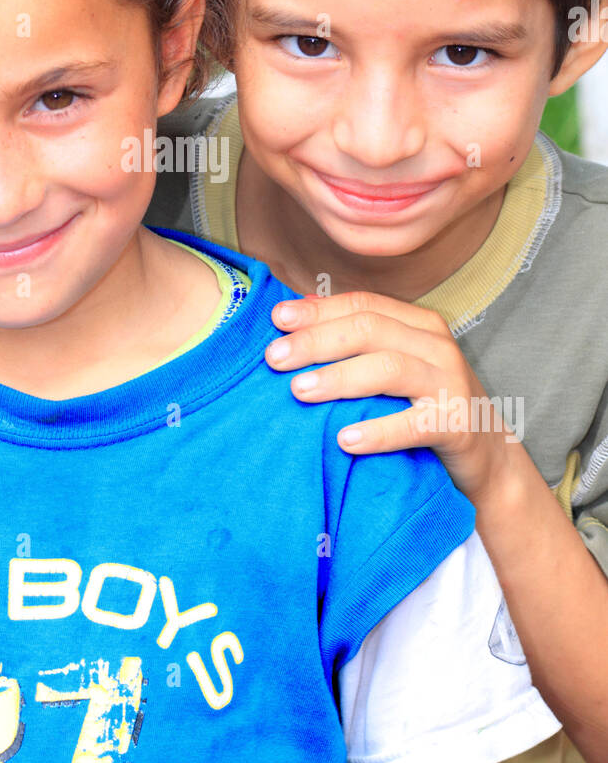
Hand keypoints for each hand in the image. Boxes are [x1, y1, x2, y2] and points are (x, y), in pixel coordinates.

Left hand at [265, 290, 515, 500]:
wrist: (488, 457)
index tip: (276, 319)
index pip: (362, 305)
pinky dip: (378, 432)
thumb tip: (301, 307)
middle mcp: (436, 346)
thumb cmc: (426, 406)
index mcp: (418, 324)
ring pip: (388, 368)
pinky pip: (414, 425)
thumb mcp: (394, 366)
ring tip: (299, 390)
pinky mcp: (458, 424)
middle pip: (369, 330)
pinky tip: (345, 440)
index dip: (317, 310)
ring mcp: (450, 383)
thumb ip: (355, 339)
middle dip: (317, 341)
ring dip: (339, 378)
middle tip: (274, 358)